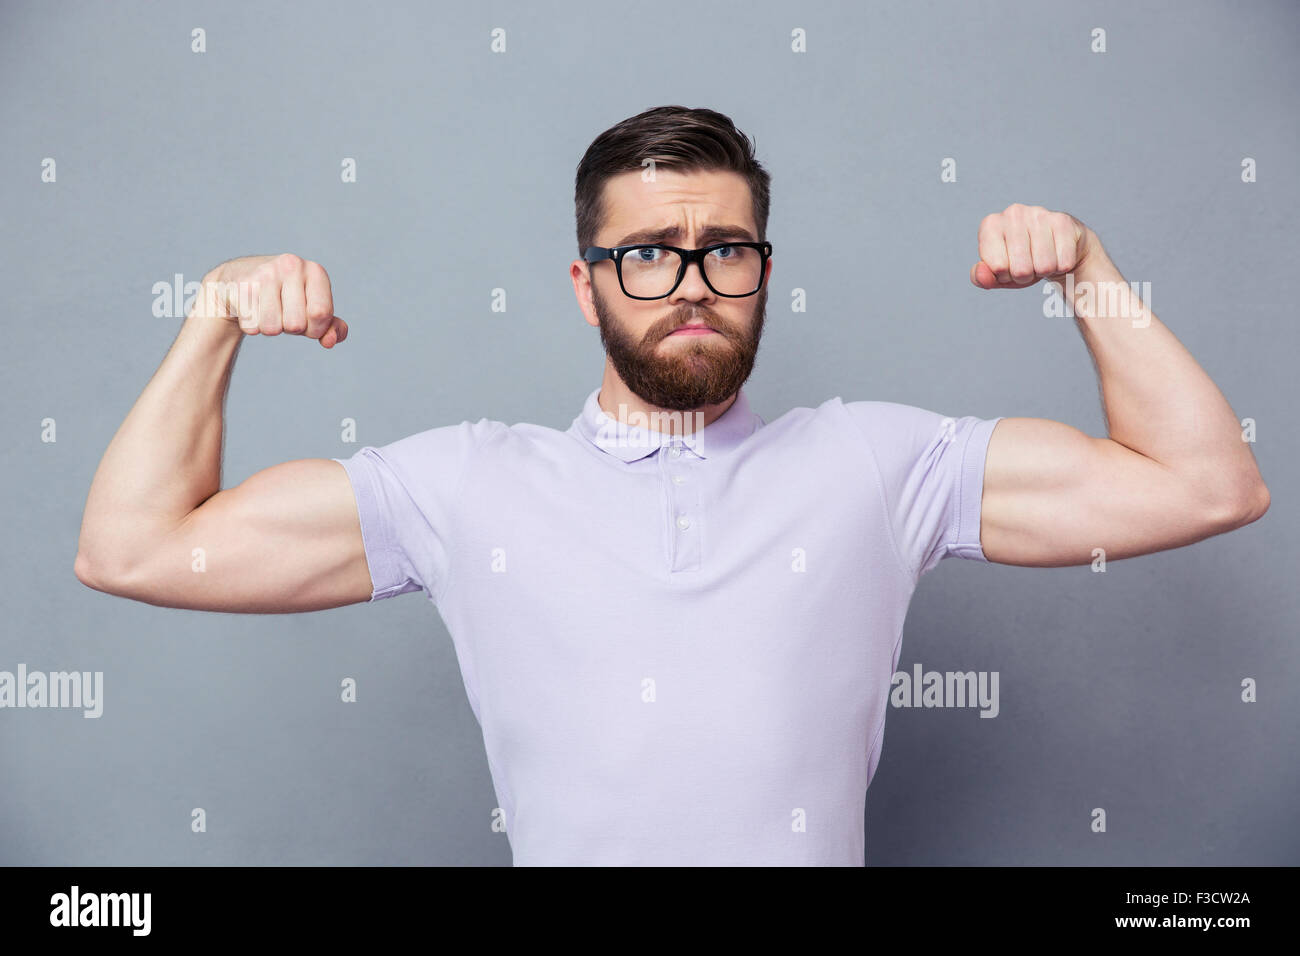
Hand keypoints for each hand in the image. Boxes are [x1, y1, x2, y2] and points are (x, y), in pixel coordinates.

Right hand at [194, 253, 347, 347]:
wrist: (239, 280)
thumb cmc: (285, 299)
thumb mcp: (312, 310)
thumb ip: (332, 328)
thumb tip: (330, 341)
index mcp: (316, 272)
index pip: (321, 314)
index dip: (316, 329)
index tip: (308, 321)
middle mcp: (292, 266)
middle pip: (296, 324)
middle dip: (291, 329)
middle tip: (284, 314)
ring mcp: (265, 273)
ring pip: (272, 328)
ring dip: (270, 329)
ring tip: (268, 312)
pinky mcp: (241, 285)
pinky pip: (251, 326)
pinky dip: (252, 326)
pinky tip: (251, 309)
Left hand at [970, 204, 1092, 291]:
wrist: (1054, 247)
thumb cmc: (1021, 260)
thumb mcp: (998, 274)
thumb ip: (982, 277)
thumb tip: (981, 273)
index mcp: (991, 225)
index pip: (997, 267)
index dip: (1004, 275)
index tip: (1008, 266)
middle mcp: (1013, 213)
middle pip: (1021, 269)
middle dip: (1024, 276)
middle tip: (1027, 265)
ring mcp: (1039, 214)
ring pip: (1044, 266)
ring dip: (1044, 271)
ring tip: (1041, 259)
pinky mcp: (1062, 221)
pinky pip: (1063, 262)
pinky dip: (1061, 266)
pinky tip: (1056, 254)